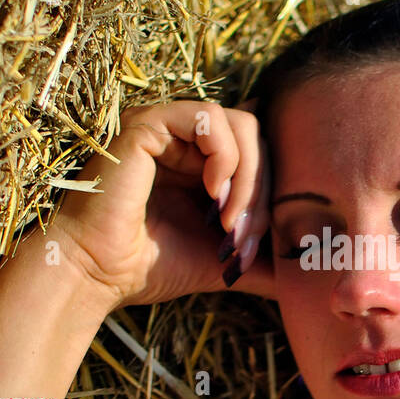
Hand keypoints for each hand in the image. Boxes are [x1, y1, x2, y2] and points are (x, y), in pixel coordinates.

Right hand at [49, 98, 274, 308]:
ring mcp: (165, 127)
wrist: (95, 275)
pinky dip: (224, 156)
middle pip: (259, 139)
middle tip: (245, 239)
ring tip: (228, 223)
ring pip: (241, 126)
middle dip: (263, 193)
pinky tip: (212, 195)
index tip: (255, 246)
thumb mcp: (222, 262)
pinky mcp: (147, 122)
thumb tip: (304, 281)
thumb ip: (261, 262)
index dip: (271, 196)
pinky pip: (208, 117)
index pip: (262, 155)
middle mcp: (184, 138)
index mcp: (202, 162)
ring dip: (248, 178)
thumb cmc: (148, 267)